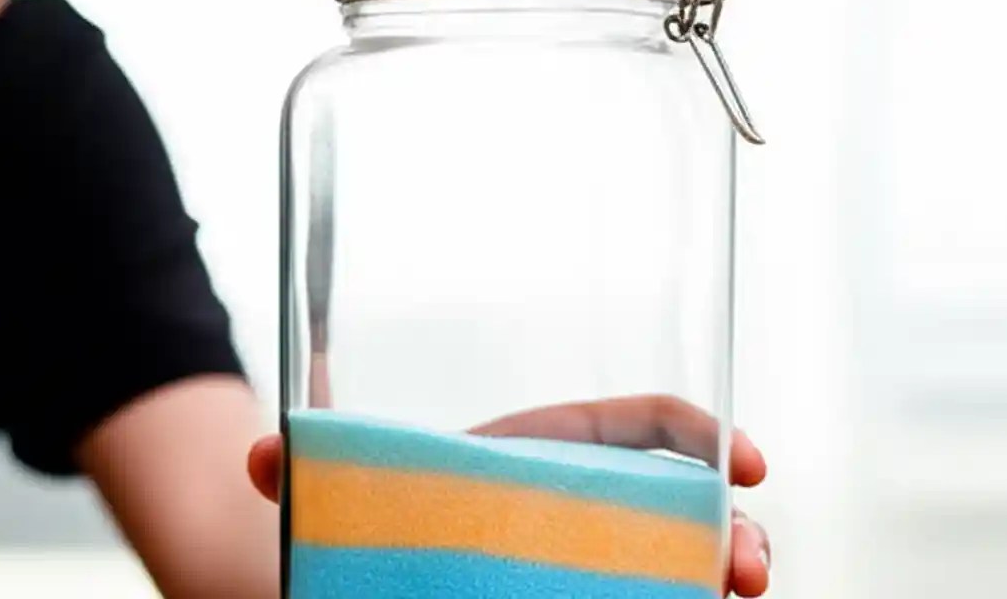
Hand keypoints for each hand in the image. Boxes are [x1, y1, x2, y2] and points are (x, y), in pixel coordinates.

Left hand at [249, 395, 770, 596]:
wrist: (371, 574)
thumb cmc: (384, 524)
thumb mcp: (359, 491)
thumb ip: (312, 466)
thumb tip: (259, 457)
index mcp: (558, 454)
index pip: (649, 425)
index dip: (707, 430)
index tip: (746, 459)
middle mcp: (594, 510)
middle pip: (690, 507)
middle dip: (737, 531)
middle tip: (747, 568)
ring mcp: (600, 567)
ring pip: (688, 570)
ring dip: (727, 581)